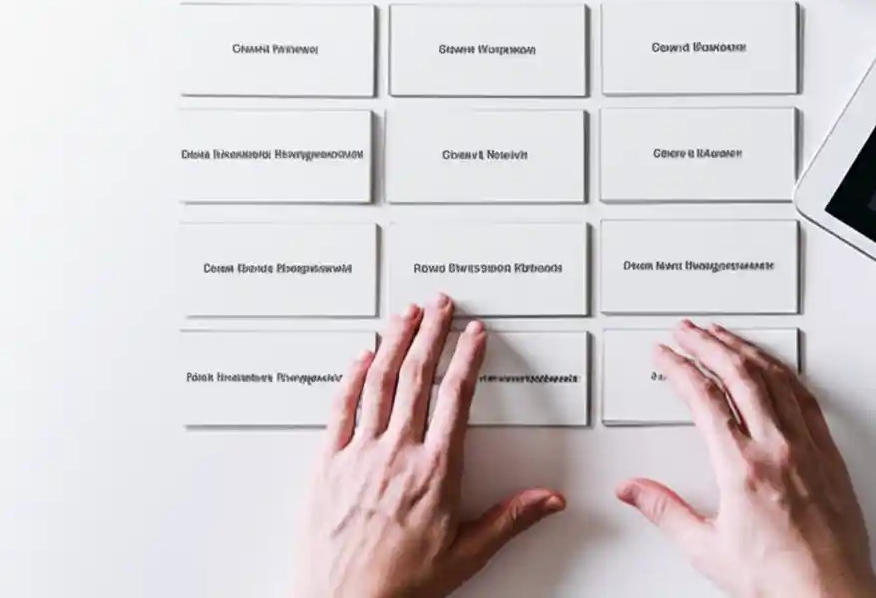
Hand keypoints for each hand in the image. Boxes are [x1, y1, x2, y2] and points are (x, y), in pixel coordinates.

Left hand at [294, 294, 565, 597]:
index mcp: (436, 470)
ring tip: (405, 314)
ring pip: (380, 382)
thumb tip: (549, 500)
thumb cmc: (400, 585)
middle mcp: (398, 453)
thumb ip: (509, 519)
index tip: (475, 334)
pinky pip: (340, 408)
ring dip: (394, 342)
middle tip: (441, 305)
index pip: (458, 397)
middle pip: (418, 377)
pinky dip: (351, 377)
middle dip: (432, 333)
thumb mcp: (466, 554)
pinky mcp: (327, 464)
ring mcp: (359, 454)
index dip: (467, 358)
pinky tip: (360, 356)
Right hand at [616, 321, 875, 597]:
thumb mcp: (706, 548)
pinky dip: (783, 371)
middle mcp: (777, 448)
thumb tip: (632, 489)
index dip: (678, 367)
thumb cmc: (779, 577)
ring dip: (744, 349)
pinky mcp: (829, 454)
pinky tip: (773, 366)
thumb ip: (664, 510)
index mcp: (741, 467)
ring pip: (774, 377)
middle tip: (687, 330)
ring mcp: (807, 447)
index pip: (703, 397)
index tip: (664, 354)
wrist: (830, 595)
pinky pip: (805, 397)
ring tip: (723, 335)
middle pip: (738, 374)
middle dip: (707, 343)